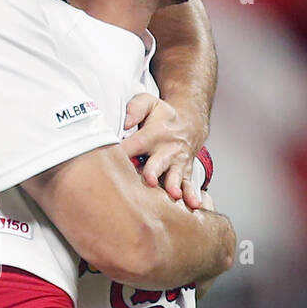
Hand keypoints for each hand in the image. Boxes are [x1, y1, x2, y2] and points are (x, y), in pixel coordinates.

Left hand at [123, 93, 206, 209]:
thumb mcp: (149, 103)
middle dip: (154, 171)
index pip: (134, 145)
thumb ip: (135, 108)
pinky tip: (193, 204)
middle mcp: (166, 150)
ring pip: (175, 175)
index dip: (124, 153)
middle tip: (150, 180)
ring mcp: (177, 162)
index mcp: (152, 134)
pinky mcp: (184, 171)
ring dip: (173, 185)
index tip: (114, 162)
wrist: (191, 123)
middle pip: (158, 162)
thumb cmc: (163, 116)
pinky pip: (189, 184)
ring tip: (174, 194)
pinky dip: (192, 194)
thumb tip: (126, 123)